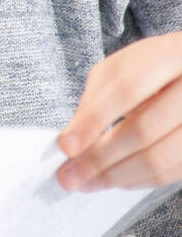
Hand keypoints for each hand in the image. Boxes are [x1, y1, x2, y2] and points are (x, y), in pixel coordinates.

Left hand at [56, 31, 181, 191]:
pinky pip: (172, 172)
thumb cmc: (153, 70)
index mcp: (172, 54)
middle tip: (69, 175)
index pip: (128, 89)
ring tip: (87, 182)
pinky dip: (139, 180)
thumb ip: (96, 99)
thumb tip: (71, 141)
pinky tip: (116, 179)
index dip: (93, 120)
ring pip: (160, 157)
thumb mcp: (120, 69)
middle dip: (99, 158)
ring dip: (116, 176)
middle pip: (144, 129)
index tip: (66, 146)